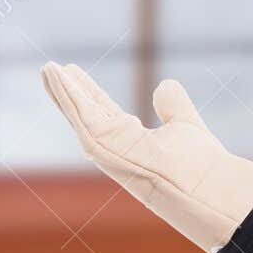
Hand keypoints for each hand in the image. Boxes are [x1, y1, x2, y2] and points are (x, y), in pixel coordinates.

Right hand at [40, 62, 252, 252]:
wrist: (206, 185)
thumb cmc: (201, 164)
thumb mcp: (184, 124)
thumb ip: (174, 106)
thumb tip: (166, 85)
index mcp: (133, 141)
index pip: (105, 112)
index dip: (90, 92)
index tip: (75, 71)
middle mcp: (116, 148)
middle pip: (86, 114)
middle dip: (68, 91)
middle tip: (49, 67)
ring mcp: (107, 150)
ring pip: (78, 115)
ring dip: (61, 90)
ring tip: (46, 67)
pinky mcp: (102, 148)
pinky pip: (79, 116)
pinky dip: (66, 94)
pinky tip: (54, 73)